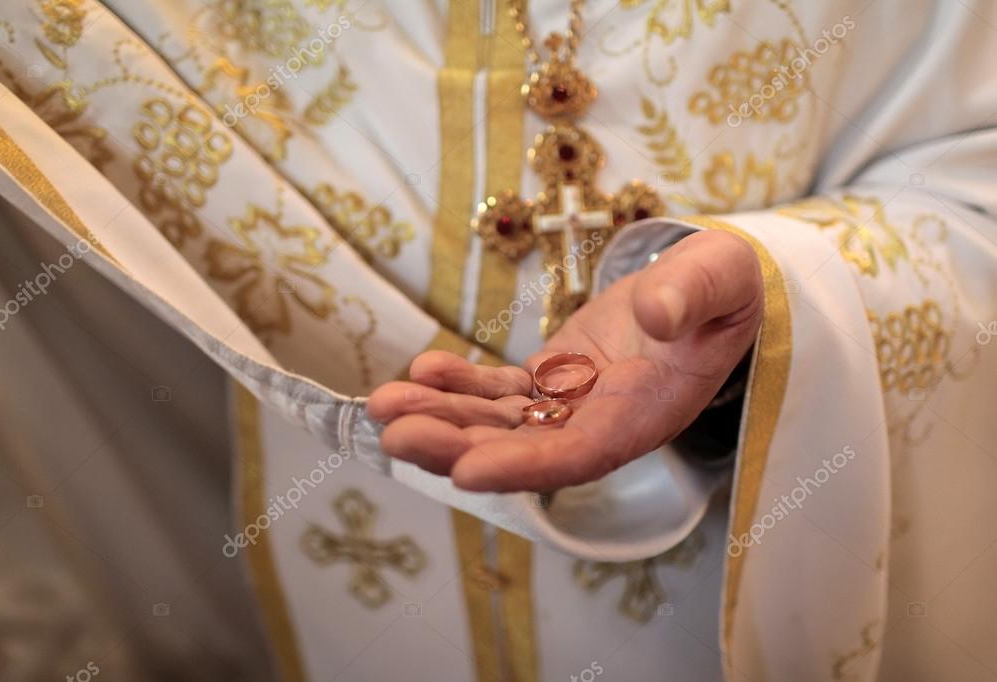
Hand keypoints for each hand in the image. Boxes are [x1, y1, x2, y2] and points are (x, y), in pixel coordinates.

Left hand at [368, 230, 763, 491]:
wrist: (709, 291)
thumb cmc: (723, 288)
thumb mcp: (721, 278)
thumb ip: (693, 293)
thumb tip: (655, 312)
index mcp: (647, 413)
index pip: (582, 455)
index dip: (525, 466)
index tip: (466, 470)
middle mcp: (604, 422)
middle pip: (524, 450)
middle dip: (457, 445)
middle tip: (395, 433)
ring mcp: (575, 403)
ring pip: (501, 423)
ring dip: (443, 416)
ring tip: (384, 402)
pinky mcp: (556, 379)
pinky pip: (502, 390)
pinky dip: (460, 383)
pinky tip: (422, 368)